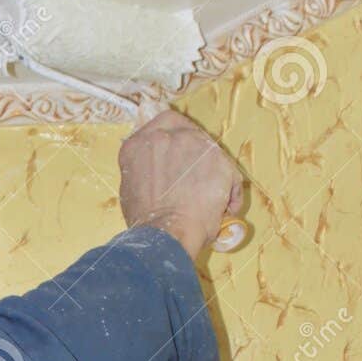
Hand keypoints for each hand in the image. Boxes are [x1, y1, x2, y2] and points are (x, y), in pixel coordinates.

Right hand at [118, 111, 242, 257]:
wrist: (166, 235)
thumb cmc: (146, 222)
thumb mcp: (132, 188)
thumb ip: (146, 170)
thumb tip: (160, 172)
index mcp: (138, 144)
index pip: (161, 125)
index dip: (173, 138)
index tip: (179, 151)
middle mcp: (165, 136)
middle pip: (187, 130)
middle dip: (194, 151)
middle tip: (197, 172)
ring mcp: (193, 144)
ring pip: (209, 151)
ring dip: (211, 172)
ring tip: (208, 199)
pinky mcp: (219, 159)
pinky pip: (229, 174)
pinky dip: (229, 192)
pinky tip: (222, 209)